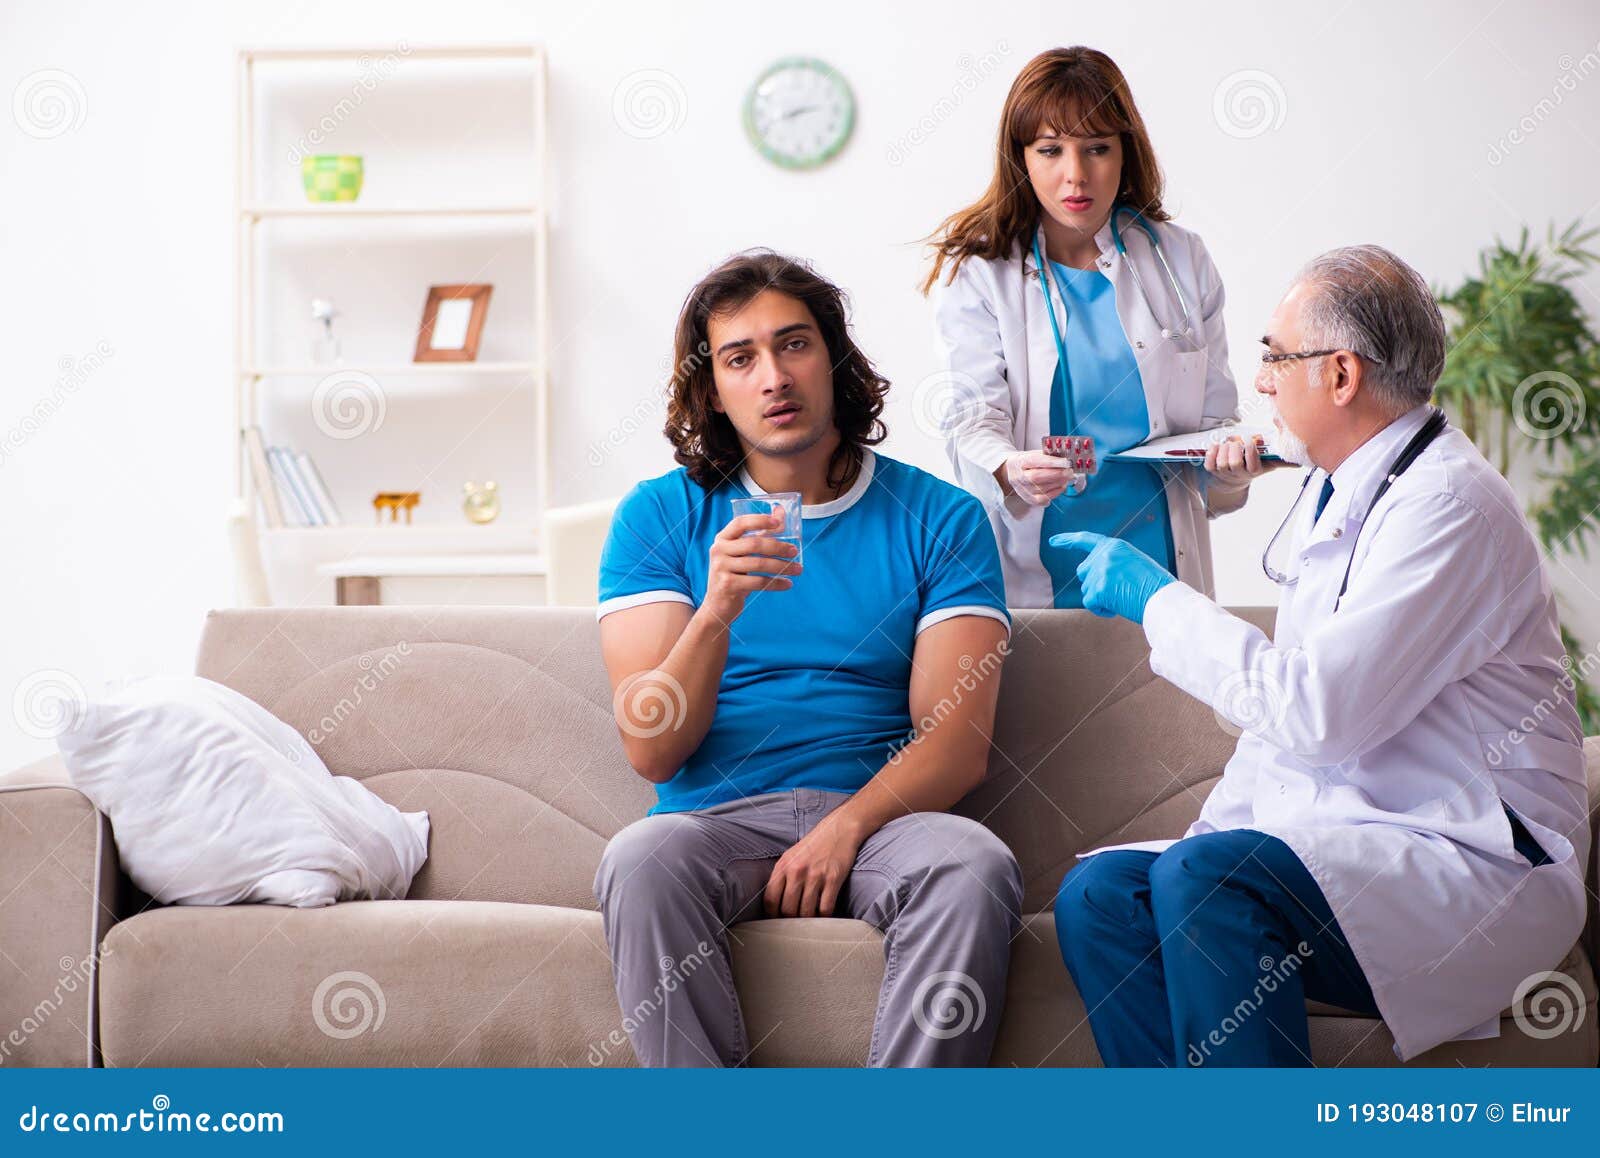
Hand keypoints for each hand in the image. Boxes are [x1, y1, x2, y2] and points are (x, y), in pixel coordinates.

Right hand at [701, 512, 800, 624]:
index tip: (779, 522)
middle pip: (754, 544)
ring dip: (782, 567)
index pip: (740, 523)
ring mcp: (721, 568)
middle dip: (778, 547)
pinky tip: (787, 584)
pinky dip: (776, 583)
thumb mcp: (742, 553)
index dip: (760, 520)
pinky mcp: (728, 585)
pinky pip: (758, 582)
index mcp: (722, 538)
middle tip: (794, 551)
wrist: (717, 606)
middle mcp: (718, 550)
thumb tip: (780, 511)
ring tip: (798, 570)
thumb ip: (760, 533)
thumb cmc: (734, 575)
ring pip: (758, 564)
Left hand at [764, 811, 864, 917]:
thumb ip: (782, 876)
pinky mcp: (833, 879)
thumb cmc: (815, 845)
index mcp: (784, 865)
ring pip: (807, 912)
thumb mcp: (792, 856)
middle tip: (797, 924)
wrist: (840, 829)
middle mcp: (797, 871)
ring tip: (811, 921)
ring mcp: (816, 876)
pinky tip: (825, 915)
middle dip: (792, 921)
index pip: (770, 899)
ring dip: (809, 921)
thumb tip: (775, 903)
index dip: (772, 915)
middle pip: (788, 910)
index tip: (778, 921)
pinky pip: (826, 908)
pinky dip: (825, 916)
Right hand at [1000, 450, 1086, 505]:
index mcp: (1019, 462)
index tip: (1065, 461)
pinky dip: (1056, 492)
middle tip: (1069, 471)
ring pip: (1043, 489)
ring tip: (1066, 477)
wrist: (1014, 473)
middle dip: (1057, 474)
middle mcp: (1019, 478)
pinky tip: (1061, 485)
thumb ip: (1047, 455)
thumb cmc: (1027, 463)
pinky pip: (1045, 499)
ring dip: (1059, 482)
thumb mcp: (1033, 453)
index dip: (1051, 462)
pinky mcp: (1030, 500)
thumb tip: (1064, 458)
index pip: (1034, 461)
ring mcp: (1024, 490)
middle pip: (1037, 477)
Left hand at [1047, 531, 1175, 623]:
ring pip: (1086, 589)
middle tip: (1116, 592)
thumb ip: (1112, 563)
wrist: (1163, 599)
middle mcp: (1104, 555)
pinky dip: (1100, 610)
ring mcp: (1100, 571)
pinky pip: (1090, 603)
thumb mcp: (1133, 563)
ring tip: (1123, 599)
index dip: (1068, 541)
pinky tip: (1116, 609)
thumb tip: (1092, 576)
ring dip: (1100, 598)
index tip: (1053, 542)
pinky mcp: (1098, 589)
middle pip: (1083, 572)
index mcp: (1115, 546)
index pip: (1086, 540)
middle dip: (1093, 583)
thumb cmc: (1154, 585)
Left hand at [1203, 434, 1276, 488]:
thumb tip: (1300, 463)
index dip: (1250, 452)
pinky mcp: (1213, 471)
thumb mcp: (1268, 463)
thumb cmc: (1252, 466)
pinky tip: (1217, 446)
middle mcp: (1239, 473)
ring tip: (1228, 443)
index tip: (1250, 441)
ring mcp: (1225, 473)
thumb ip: (1282, 461)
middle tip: (1237, 441)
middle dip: (1235, 448)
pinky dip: (1211, 452)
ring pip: (1221, 462)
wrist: (1234, 480)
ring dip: (1224, 449)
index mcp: (1254, 470)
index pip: (1253, 465)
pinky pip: (1209, 463)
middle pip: (1234, 463)